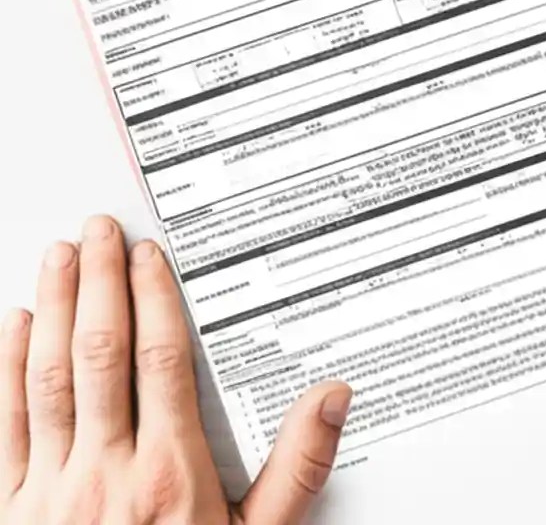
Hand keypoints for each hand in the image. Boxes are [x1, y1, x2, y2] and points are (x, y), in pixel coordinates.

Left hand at [0, 216, 350, 523]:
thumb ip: (298, 470)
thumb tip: (330, 398)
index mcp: (170, 478)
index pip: (159, 363)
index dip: (153, 300)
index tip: (150, 257)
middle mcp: (104, 476)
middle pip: (100, 355)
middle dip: (100, 284)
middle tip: (99, 232)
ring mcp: (48, 493)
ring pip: (46, 379)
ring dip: (53, 310)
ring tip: (59, 258)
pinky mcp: (9, 510)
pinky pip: (3, 426)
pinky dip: (5, 370)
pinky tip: (13, 329)